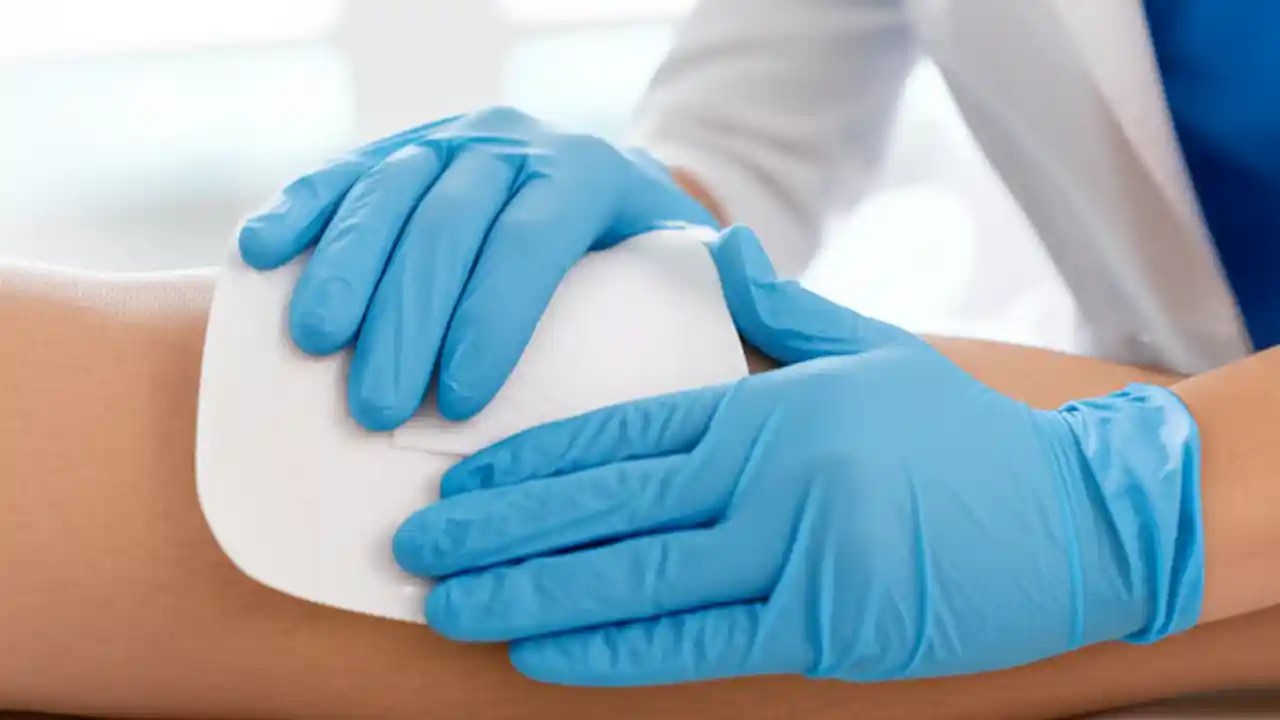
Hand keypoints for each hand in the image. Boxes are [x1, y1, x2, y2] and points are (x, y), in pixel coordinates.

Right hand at [238, 107, 715, 428]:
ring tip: (314, 347)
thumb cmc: (646, 265)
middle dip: (409, 315)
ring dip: (345, 268)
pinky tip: (262, 252)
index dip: (494, 314)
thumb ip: (726, 304)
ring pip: (389, 189)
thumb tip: (748, 328)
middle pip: (453, 217)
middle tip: (375, 410)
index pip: (539, 234)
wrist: (607, 197)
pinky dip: (302, 210)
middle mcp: (520, 143)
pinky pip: (343, 170)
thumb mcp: (695, 276)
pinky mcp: (402, 150)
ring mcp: (454, 139)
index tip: (458, 401)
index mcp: (596, 174)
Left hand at [393, 227, 1205, 685]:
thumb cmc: (966, 438)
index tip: (457, 478)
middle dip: (497, 528)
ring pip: (631, 576)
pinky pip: (694, 642)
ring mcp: (794, 552)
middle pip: (604, 504)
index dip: (530, 458)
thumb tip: (719, 247)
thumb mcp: (875, 351)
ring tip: (447, 604)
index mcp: (771, 407)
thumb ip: (781, 311)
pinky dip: (611, 651)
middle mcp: (769, 473)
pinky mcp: (825, 627)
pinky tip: (539, 654)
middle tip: (414, 546)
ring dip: (527, 592)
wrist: (1084, 517)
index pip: (622, 430)